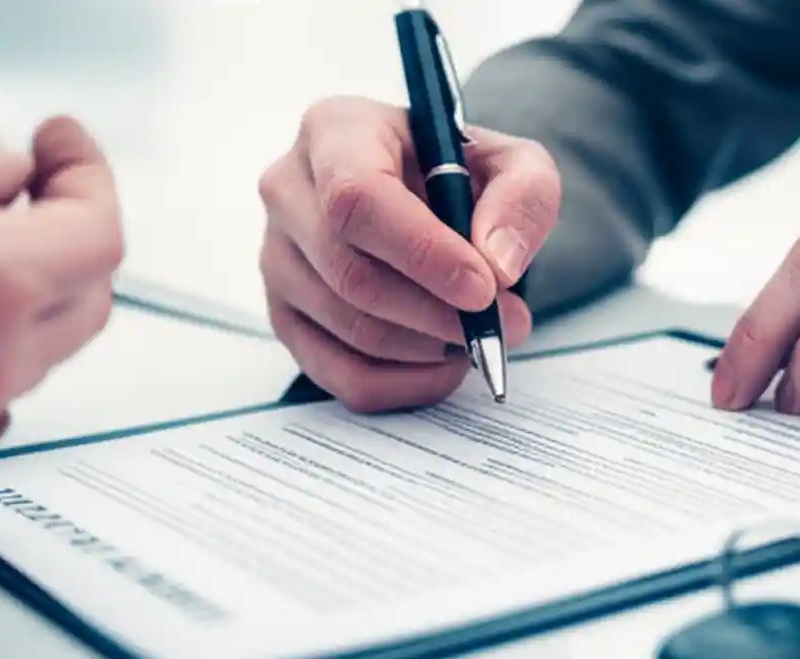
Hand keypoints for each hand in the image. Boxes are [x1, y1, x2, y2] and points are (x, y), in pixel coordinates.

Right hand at [259, 97, 560, 411]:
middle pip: (352, 275)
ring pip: (350, 329)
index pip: (357, 199)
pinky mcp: (285, 317)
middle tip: (500, 324)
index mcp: (334, 133)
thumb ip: (523, 196)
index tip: (483, 287)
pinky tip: (444, 362)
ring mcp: (277, 260)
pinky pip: (340, 374)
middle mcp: (288, 192)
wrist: (424, 196)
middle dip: (437, 313)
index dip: (423, 253)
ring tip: (477, 335)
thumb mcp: (512, 162)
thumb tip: (497, 263)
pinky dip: (405, 384)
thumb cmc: (457, 173)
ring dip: (429, 346)